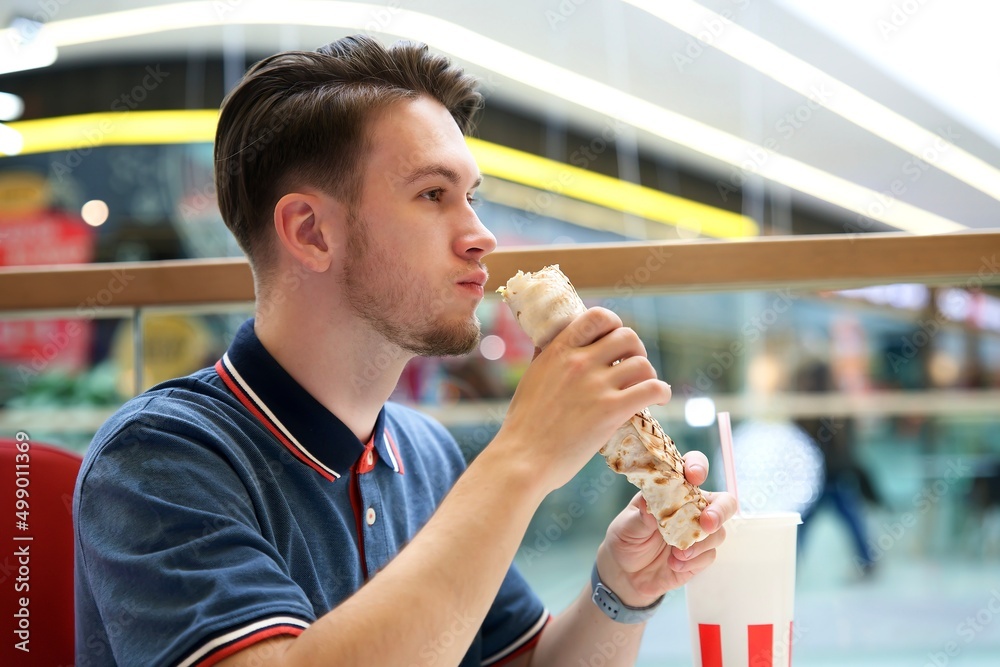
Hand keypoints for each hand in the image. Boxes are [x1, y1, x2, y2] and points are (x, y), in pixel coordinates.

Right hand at [495, 308, 670, 492]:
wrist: (523, 458)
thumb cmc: (524, 425)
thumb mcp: (531, 378)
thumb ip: (545, 356)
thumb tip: (550, 340)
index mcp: (558, 350)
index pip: (598, 317)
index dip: (614, 325)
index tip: (614, 342)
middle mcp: (580, 362)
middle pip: (627, 337)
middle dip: (635, 350)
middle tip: (631, 368)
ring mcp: (597, 385)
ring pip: (642, 364)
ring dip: (648, 375)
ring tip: (643, 387)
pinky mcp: (612, 410)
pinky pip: (653, 388)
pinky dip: (662, 392)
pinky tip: (659, 400)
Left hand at [595, 452, 737, 606]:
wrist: (625, 573)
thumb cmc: (626, 538)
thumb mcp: (627, 525)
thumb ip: (641, 516)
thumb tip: (649, 505)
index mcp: (673, 491)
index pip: (692, 469)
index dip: (698, 466)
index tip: (694, 476)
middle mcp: (691, 508)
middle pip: (723, 501)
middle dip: (720, 510)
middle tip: (708, 523)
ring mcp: (698, 532)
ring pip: (719, 532)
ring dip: (701, 543)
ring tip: (678, 554)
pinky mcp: (701, 555)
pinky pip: (710, 555)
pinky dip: (694, 561)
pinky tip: (674, 564)